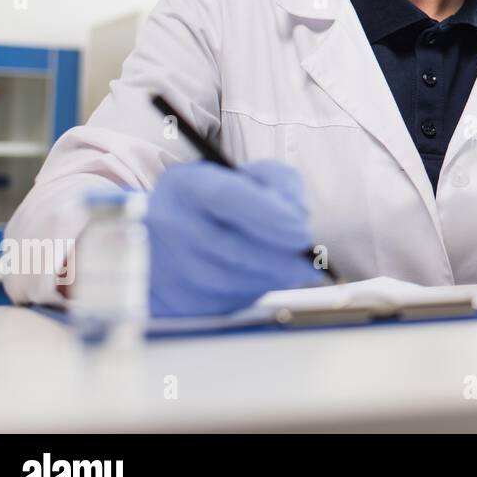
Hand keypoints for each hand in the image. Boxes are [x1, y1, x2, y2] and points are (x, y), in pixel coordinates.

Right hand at [145, 160, 324, 316]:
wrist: (182, 236)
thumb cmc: (229, 201)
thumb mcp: (255, 176)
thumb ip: (281, 183)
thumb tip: (297, 215)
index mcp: (187, 184)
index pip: (224, 196)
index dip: (266, 214)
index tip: (302, 228)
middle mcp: (170, 222)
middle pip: (226, 244)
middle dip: (276, 253)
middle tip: (308, 256)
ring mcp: (168, 263)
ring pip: (226, 278)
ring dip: (270, 275)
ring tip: (298, 267)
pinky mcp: (175, 297)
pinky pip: (222, 300)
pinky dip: (257, 290)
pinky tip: (274, 278)